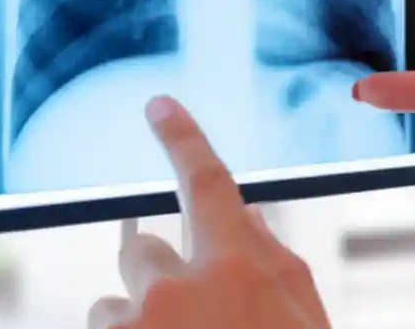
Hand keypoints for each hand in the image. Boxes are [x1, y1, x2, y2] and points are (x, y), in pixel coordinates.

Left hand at [87, 97, 329, 328]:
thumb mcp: (304, 319)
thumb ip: (274, 263)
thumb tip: (249, 218)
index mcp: (238, 272)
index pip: (206, 183)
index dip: (182, 140)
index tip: (160, 107)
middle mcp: (177, 291)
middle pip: (141, 250)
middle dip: (157, 274)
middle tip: (185, 312)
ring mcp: (135, 326)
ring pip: (111, 302)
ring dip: (137, 319)